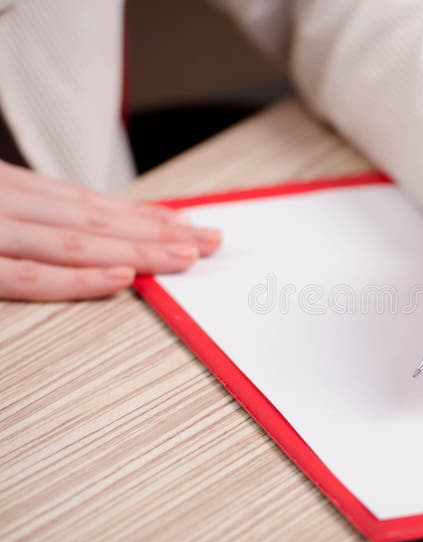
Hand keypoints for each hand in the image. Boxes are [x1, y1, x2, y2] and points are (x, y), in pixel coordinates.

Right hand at [0, 160, 220, 300]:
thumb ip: (19, 210)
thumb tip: (63, 226)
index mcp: (7, 188)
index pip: (86, 203)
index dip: (140, 216)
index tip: (183, 223)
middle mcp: (6, 203)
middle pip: (95, 220)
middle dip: (159, 232)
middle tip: (209, 241)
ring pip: (76, 243)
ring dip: (138, 251)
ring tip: (187, 256)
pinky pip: (30, 276)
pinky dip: (79, 277)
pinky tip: (123, 278)